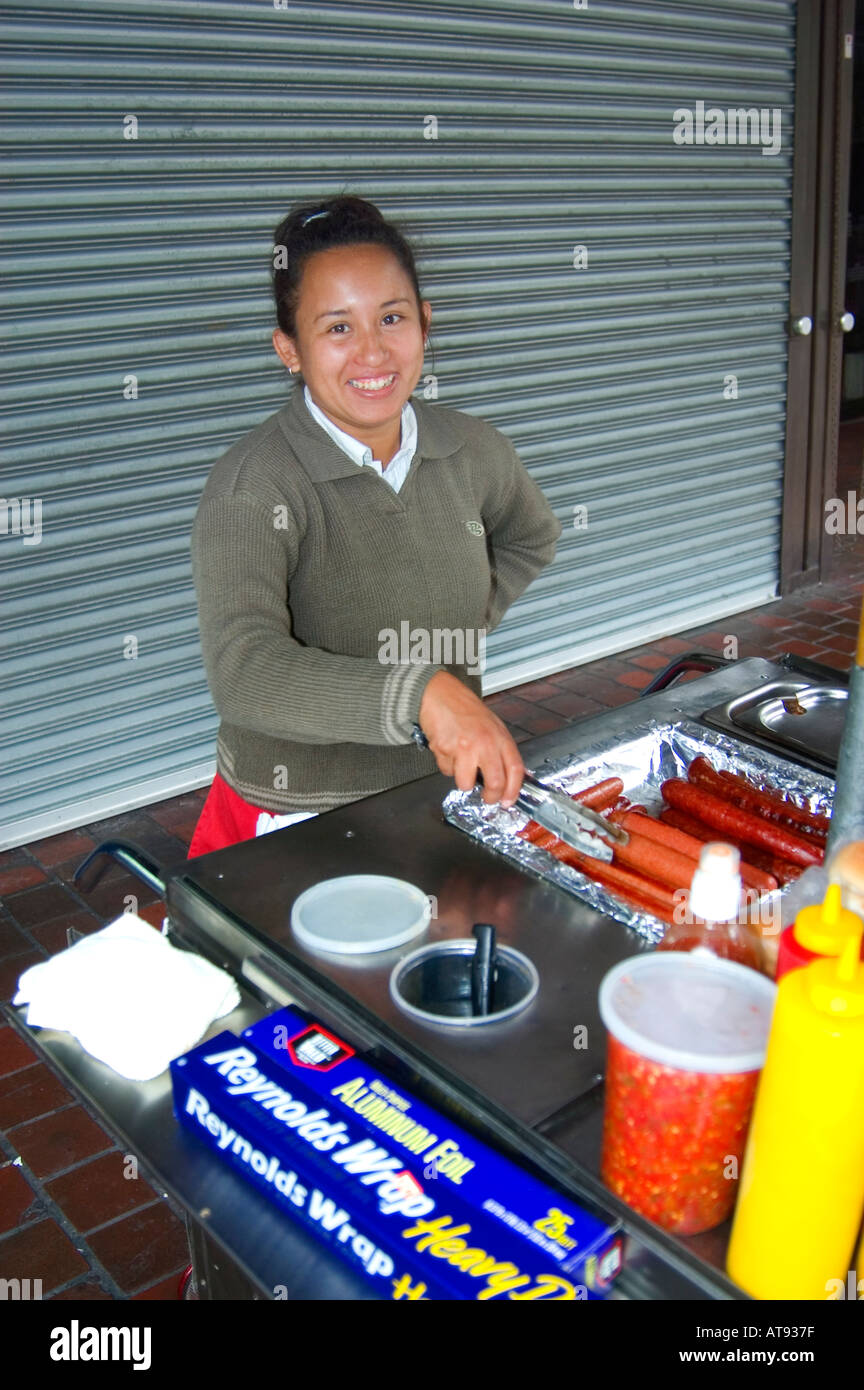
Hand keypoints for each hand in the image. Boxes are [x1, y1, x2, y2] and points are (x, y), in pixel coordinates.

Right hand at [418, 671, 523, 806]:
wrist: (440, 694)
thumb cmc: (466, 710)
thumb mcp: (492, 727)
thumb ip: (500, 751)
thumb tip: (507, 778)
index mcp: (500, 737)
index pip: (515, 770)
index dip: (513, 790)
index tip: (508, 800)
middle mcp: (485, 743)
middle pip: (495, 783)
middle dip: (490, 797)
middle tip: (487, 798)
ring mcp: (465, 747)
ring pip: (466, 783)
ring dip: (463, 780)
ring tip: (461, 764)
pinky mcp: (445, 749)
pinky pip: (447, 771)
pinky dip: (447, 766)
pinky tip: (448, 750)